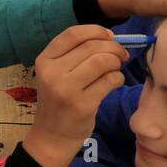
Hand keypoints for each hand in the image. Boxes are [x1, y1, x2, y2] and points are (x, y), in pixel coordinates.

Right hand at [24, 26, 126, 166]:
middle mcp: (52, 72)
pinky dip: (118, 79)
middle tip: (121, 55)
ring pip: (103, 61)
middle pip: (92, 46)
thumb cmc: (58, 101)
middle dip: (113, 47)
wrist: (52, 136)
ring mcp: (67, 89)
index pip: (73, 34)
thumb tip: (109, 36)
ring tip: (116, 69)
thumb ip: (74, 54)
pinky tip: (114, 83)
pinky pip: (110, 80)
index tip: (109, 36)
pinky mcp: (83, 104)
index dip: (96, 31)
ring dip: (116, 62)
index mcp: (44, 60)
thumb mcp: (55, 73)